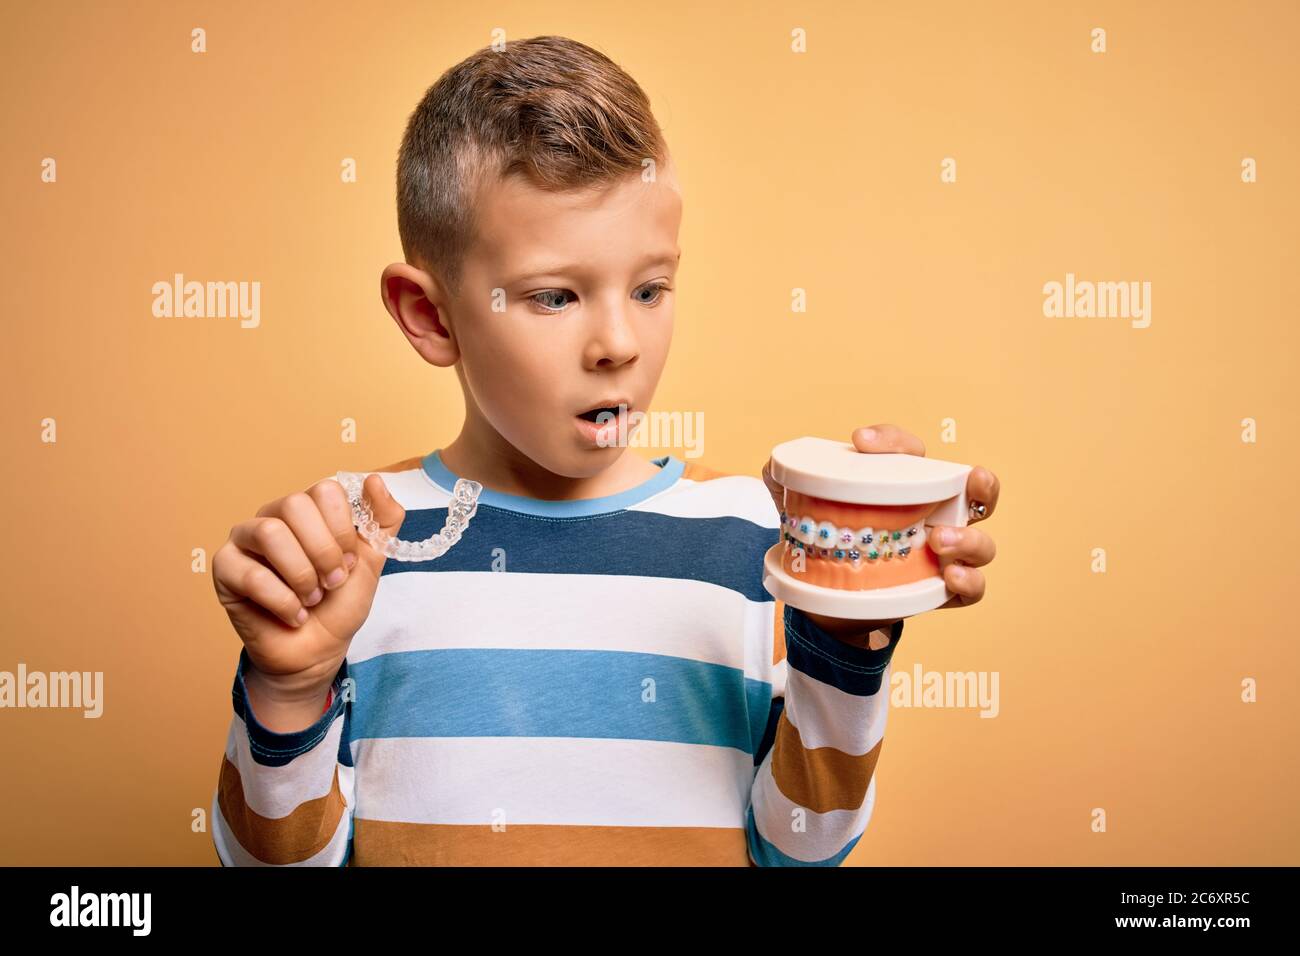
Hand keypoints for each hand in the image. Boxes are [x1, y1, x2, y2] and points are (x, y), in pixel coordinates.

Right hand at [212, 474, 405, 695]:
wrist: (317, 650)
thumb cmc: (338, 603)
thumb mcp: (372, 559)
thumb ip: (384, 519)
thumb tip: (374, 480)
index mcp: (308, 509)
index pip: (325, 491)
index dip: (343, 530)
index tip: (348, 562)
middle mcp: (273, 516)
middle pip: (295, 505)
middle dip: (323, 552)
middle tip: (331, 582)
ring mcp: (244, 540)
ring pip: (270, 533)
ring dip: (301, 575)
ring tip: (311, 598)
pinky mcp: (224, 569)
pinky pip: (251, 573)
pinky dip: (283, 601)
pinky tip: (293, 615)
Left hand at [762, 425, 999, 645]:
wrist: (827, 596)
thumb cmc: (827, 537)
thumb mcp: (800, 507)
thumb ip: (784, 482)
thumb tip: (772, 467)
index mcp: (904, 483)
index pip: (910, 451)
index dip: (892, 441)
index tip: (860, 441)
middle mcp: (935, 513)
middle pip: (978, 492)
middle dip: (983, 483)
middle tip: (970, 477)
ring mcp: (943, 554)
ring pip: (980, 544)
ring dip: (969, 540)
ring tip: (940, 540)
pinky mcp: (940, 592)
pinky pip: (971, 590)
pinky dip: (968, 583)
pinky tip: (950, 577)